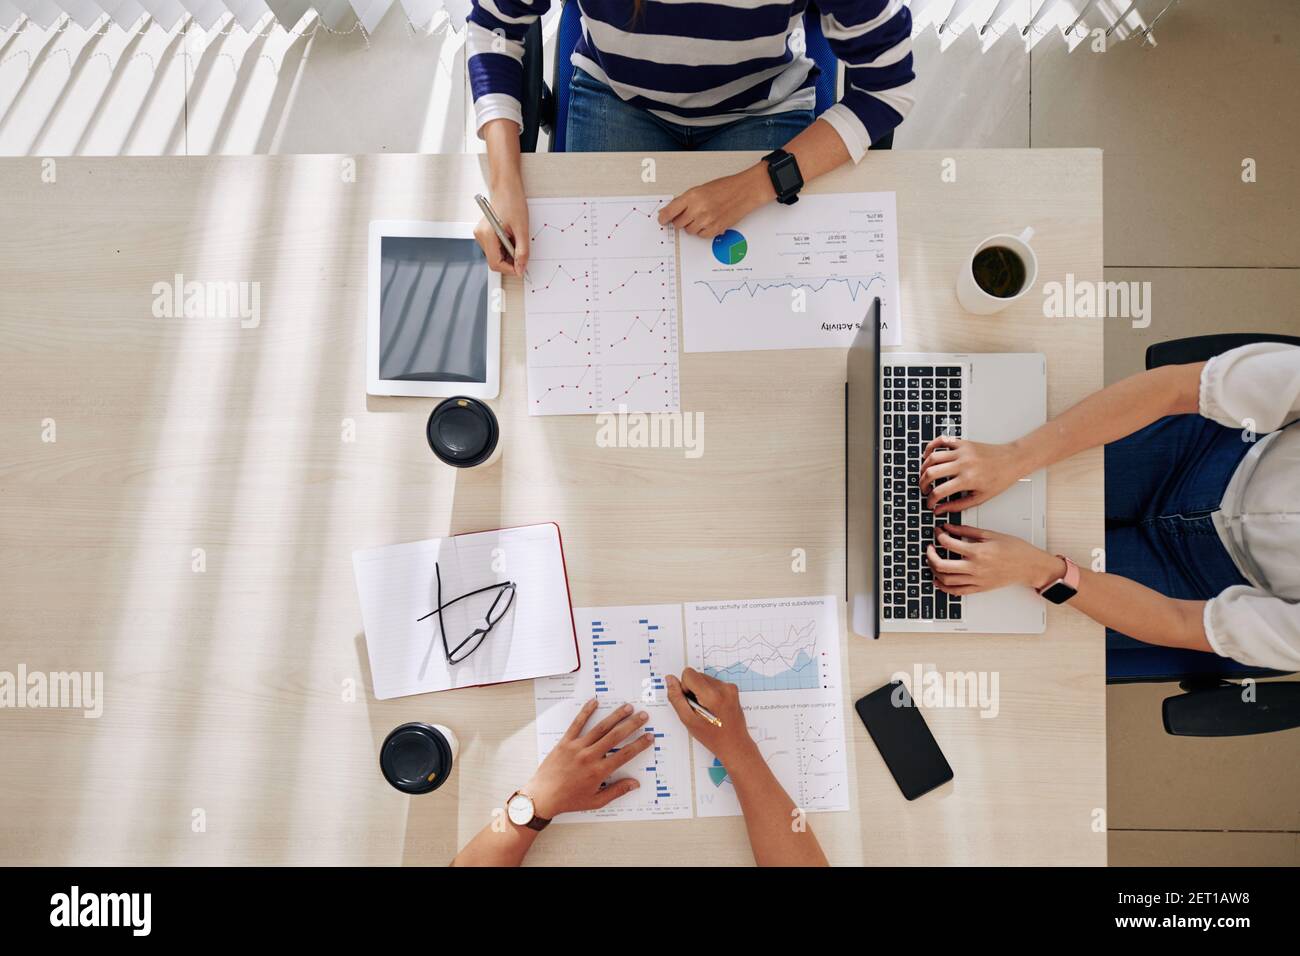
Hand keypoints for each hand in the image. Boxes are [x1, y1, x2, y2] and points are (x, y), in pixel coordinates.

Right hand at [474, 174, 529, 276]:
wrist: (506, 187)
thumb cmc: (513, 202)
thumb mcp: (522, 229)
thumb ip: (522, 252)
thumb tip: (521, 268)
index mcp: (487, 235)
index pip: (495, 263)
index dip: (510, 269)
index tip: (521, 269)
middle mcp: (480, 236)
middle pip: (494, 261)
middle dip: (510, 262)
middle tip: (522, 254)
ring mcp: (481, 235)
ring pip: (495, 256)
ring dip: (508, 255)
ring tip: (517, 241)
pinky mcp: (484, 233)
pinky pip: (494, 248)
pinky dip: (505, 249)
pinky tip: (512, 239)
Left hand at [521, 699, 651, 817]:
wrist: (543, 797)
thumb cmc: (569, 800)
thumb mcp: (596, 801)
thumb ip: (617, 791)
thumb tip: (635, 784)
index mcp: (599, 771)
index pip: (625, 754)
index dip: (639, 744)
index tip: (649, 737)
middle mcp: (589, 757)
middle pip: (615, 736)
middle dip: (632, 725)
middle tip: (643, 716)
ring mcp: (577, 747)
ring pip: (600, 728)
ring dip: (615, 716)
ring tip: (627, 707)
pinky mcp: (565, 742)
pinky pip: (577, 724)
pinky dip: (586, 712)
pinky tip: (594, 702)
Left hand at [657, 165, 774, 237]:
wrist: (744, 192)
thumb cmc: (724, 188)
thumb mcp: (701, 189)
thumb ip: (685, 201)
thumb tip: (670, 211)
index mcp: (692, 196)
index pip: (670, 212)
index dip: (663, 218)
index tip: (662, 220)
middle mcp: (698, 209)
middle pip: (678, 224)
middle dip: (680, 220)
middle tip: (689, 214)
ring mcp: (707, 221)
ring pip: (689, 231)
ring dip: (693, 226)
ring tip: (703, 215)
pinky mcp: (715, 229)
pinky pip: (701, 235)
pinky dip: (703, 231)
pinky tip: (710, 221)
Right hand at [665, 668, 758, 768]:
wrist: (734, 744)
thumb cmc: (712, 736)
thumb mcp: (688, 720)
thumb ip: (676, 698)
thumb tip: (670, 679)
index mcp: (712, 695)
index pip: (689, 674)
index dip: (684, 688)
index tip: (690, 702)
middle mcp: (723, 688)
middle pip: (697, 675)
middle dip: (693, 690)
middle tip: (698, 709)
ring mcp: (730, 687)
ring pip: (704, 679)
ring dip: (701, 692)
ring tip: (706, 710)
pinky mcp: (733, 689)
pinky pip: (713, 683)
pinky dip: (709, 692)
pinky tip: (713, 707)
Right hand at [920, 436, 1031, 514]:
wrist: (1013, 460)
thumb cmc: (1000, 479)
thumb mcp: (980, 498)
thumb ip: (957, 506)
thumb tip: (940, 510)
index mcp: (968, 479)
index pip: (939, 491)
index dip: (930, 500)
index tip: (930, 503)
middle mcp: (963, 464)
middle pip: (931, 473)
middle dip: (923, 484)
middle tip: (924, 490)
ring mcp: (962, 451)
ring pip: (932, 457)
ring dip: (923, 468)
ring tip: (924, 475)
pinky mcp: (962, 443)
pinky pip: (941, 441)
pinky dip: (930, 447)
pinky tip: (928, 455)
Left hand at [925, 524, 1065, 594]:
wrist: (1030, 566)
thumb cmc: (1015, 549)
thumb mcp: (991, 534)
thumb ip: (967, 530)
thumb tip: (949, 527)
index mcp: (978, 551)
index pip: (948, 543)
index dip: (939, 536)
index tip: (938, 532)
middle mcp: (975, 567)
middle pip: (941, 565)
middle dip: (930, 556)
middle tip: (929, 549)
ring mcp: (976, 580)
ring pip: (946, 580)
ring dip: (934, 571)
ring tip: (933, 562)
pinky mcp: (979, 588)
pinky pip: (957, 591)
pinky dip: (944, 588)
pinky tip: (939, 581)